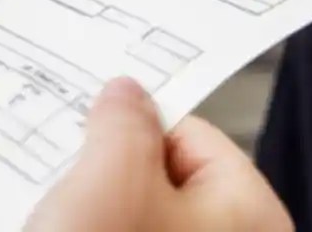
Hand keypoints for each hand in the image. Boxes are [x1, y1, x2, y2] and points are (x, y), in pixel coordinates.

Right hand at [26, 77, 291, 230]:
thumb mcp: (111, 180)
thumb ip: (123, 121)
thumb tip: (125, 93)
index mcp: (252, 212)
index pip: (195, 134)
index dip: (137, 124)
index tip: (94, 118)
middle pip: (164, 176)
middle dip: (110, 168)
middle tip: (68, 170)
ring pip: (139, 214)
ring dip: (96, 208)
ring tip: (60, 211)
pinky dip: (94, 229)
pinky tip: (60, 226)